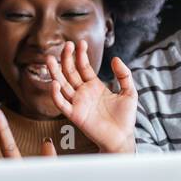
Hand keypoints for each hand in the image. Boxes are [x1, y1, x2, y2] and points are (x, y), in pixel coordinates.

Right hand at [46, 39, 135, 153]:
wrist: (122, 137)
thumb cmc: (125, 117)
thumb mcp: (129, 92)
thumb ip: (124, 75)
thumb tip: (115, 59)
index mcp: (94, 86)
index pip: (83, 67)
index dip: (80, 55)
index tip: (80, 43)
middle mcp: (83, 93)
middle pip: (70, 72)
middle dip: (66, 58)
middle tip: (66, 45)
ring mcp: (77, 103)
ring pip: (62, 85)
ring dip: (55, 72)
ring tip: (50, 59)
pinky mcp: (74, 115)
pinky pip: (61, 104)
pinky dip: (56, 94)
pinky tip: (54, 83)